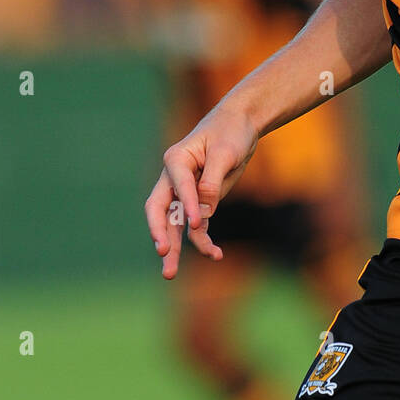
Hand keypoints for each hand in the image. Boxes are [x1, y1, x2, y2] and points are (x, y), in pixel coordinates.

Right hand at [144, 102, 259, 279]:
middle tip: (162, 252)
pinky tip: (216, 255)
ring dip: (173, 248)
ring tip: (169, 274)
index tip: (199, 221)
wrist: (239, 125)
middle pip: (160, 210)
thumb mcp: (226, 153)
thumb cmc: (230, 133)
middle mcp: (174, 178)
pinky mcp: (199, 202)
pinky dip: (202, 240)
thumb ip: (212, 182)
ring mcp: (185, 192)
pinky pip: (195, 225)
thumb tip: (204, 212)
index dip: (189, 203)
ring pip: (173, 224)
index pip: (179, 185)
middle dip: (160, 233)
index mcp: (176, 160)